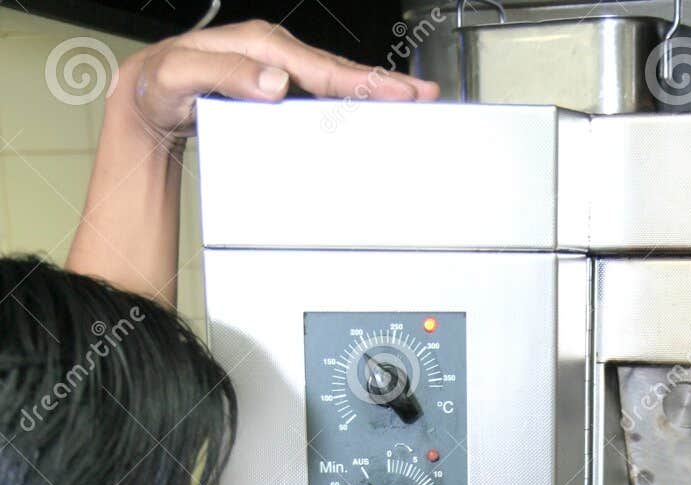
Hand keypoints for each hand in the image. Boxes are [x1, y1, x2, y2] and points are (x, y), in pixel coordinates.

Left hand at [118, 19, 437, 145]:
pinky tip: (367, 110)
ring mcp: (276, 70)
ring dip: (372, 90)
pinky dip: (348, 99)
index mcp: (259, 48)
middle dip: (383, 83)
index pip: (320, 68)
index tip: (394, 93)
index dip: (361, 81)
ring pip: (333, 80)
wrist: (147, 97)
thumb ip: (226, 75)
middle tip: (424, 95)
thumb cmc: (162, 87)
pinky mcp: (274, 88)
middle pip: (337, 71)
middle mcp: (272, 54)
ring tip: (409, 101)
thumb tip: (274, 83)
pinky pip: (319, 92)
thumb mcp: (183, 76)